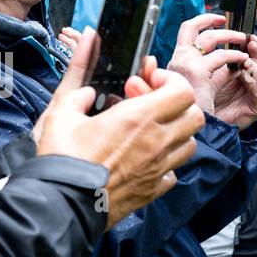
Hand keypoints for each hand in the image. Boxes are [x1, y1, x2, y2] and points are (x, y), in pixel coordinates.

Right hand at [33, 29, 205, 227]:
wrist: (61, 204)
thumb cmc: (61, 158)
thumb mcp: (62, 110)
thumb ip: (79, 77)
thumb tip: (89, 52)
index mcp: (139, 118)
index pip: (183, 90)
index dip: (171, 81)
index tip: (149, 82)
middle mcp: (157, 143)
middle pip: (195, 116)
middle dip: (178, 105)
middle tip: (152, 105)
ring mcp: (159, 169)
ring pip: (190, 143)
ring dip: (175, 133)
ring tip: (149, 131)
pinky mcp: (154, 191)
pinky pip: (174, 172)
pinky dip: (166, 163)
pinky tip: (144, 160)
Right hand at [167, 14, 256, 128]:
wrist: (187, 123)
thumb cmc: (195, 107)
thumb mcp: (204, 84)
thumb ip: (214, 71)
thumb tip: (231, 64)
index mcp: (176, 61)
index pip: (184, 32)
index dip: (200, 21)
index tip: (216, 19)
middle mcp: (177, 59)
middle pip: (191, 27)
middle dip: (210, 20)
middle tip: (227, 22)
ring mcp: (185, 64)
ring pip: (209, 38)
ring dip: (228, 36)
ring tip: (242, 39)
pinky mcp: (197, 73)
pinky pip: (221, 57)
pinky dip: (235, 56)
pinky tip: (243, 59)